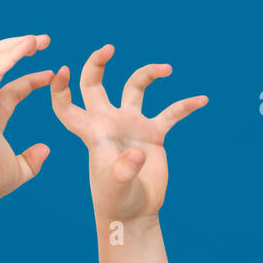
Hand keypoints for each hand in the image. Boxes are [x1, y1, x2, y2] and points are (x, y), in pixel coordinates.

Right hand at [0, 34, 55, 206]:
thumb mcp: (18, 170)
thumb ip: (32, 160)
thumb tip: (46, 150)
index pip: (12, 88)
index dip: (32, 78)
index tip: (51, 74)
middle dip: (19, 49)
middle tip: (44, 41)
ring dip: (14, 45)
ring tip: (36, 39)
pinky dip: (9, 55)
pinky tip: (27, 45)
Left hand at [49, 44, 207, 223]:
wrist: (134, 215)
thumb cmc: (117, 203)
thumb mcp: (116, 188)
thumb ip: (123, 170)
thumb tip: (137, 152)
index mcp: (93, 133)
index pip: (69, 107)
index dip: (60, 89)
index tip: (60, 70)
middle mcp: (109, 123)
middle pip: (95, 84)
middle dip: (97, 63)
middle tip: (108, 48)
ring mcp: (131, 126)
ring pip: (135, 87)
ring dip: (149, 73)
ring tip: (167, 70)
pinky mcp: (153, 135)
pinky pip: (171, 113)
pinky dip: (186, 106)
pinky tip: (202, 100)